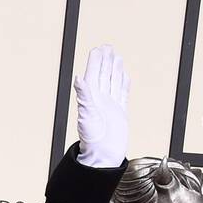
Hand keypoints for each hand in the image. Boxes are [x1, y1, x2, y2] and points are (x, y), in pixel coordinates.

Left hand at [74, 45, 129, 168]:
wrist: (103, 156)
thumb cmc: (92, 140)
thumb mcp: (87, 115)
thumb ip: (84, 96)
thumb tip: (79, 78)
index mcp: (91, 99)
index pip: (93, 75)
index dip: (95, 62)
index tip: (98, 49)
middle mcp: (100, 100)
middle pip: (103, 76)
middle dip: (105, 61)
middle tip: (107, 47)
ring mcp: (110, 106)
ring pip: (113, 82)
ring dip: (114, 70)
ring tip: (116, 57)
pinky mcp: (119, 113)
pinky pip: (122, 94)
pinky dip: (123, 84)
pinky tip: (124, 76)